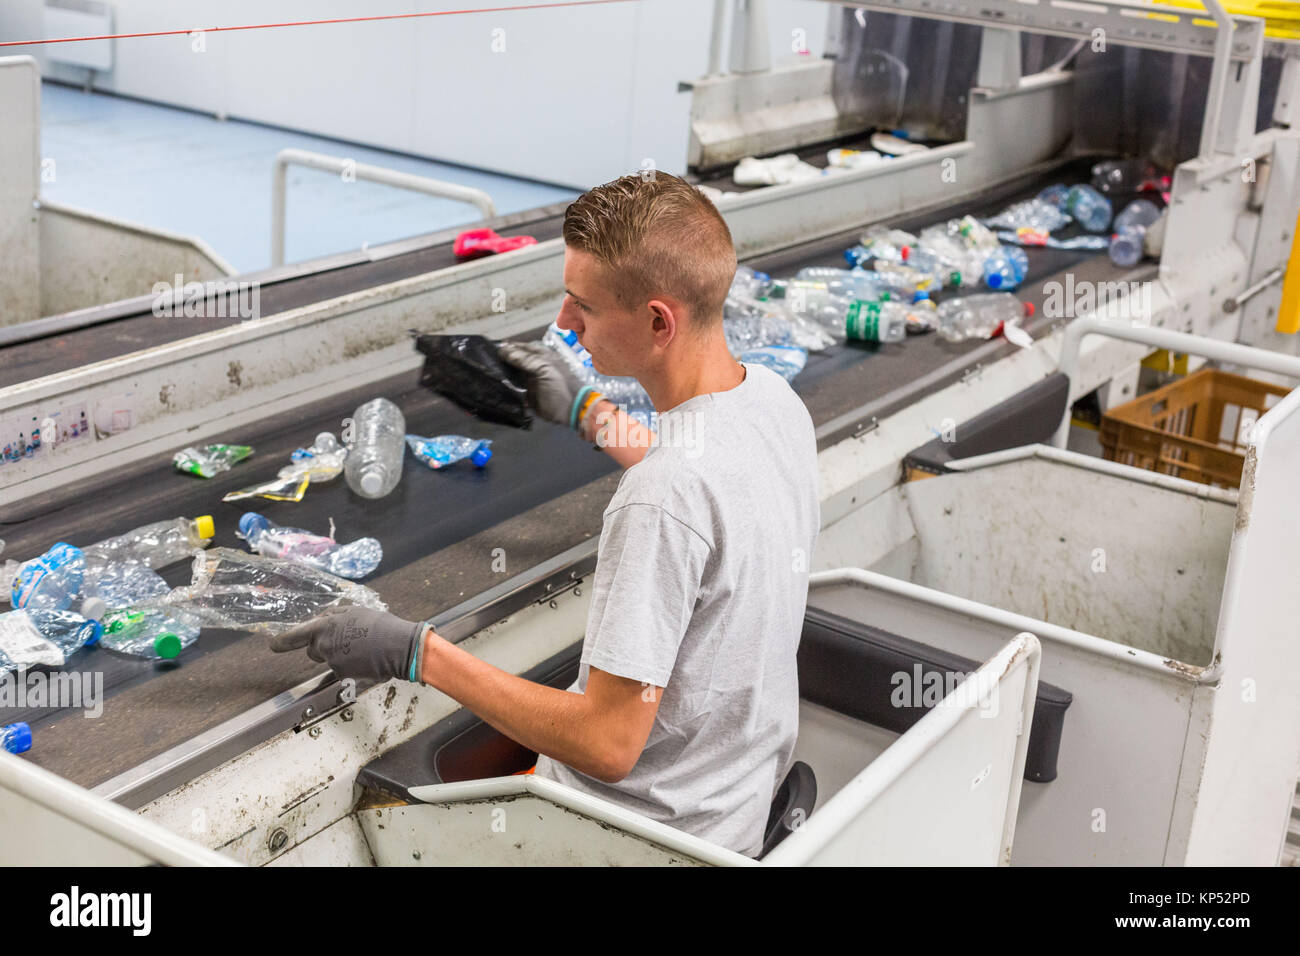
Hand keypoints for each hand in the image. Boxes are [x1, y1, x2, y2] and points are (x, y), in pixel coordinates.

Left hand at [269, 606, 427, 683]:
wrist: (400, 646)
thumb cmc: (381, 626)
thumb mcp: (356, 611)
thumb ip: (334, 616)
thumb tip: (322, 621)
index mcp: (325, 627)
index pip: (295, 635)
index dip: (282, 641)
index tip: (274, 645)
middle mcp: (325, 646)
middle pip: (313, 650)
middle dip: (323, 647)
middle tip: (346, 640)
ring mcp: (334, 664)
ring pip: (330, 662)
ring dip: (340, 657)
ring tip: (364, 650)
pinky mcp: (344, 678)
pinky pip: (340, 676)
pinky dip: (349, 671)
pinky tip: (365, 664)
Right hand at [496, 340, 599, 428]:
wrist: (572, 410)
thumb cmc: (561, 386)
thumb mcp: (544, 368)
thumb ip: (524, 359)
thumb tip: (503, 350)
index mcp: (539, 355)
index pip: (518, 347)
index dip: (506, 347)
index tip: (488, 349)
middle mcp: (533, 366)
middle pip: (513, 361)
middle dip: (500, 362)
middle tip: (484, 363)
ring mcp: (530, 381)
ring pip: (511, 375)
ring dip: (501, 376)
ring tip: (486, 375)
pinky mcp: (527, 395)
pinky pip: (513, 390)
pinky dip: (505, 389)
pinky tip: (495, 388)